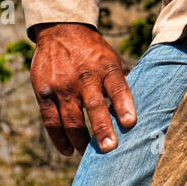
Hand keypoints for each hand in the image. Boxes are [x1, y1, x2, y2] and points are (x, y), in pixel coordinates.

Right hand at [29, 23, 135, 156]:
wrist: (62, 31)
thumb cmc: (94, 53)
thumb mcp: (112, 60)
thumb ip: (122, 82)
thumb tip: (142, 107)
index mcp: (106, 67)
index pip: (118, 87)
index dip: (124, 105)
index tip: (130, 123)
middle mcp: (84, 77)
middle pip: (94, 106)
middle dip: (102, 129)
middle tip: (109, 148)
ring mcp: (62, 86)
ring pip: (70, 120)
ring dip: (80, 141)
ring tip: (88, 154)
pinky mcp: (43, 92)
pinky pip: (51, 121)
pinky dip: (59, 139)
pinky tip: (68, 151)